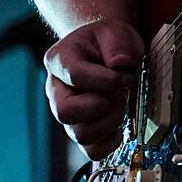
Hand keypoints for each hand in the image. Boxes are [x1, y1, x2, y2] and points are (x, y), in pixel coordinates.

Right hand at [43, 19, 143, 161]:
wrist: (104, 50)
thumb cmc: (106, 42)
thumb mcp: (115, 31)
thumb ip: (118, 43)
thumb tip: (121, 64)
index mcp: (59, 59)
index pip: (75, 75)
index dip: (106, 80)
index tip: (125, 75)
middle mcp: (56, 89)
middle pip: (66, 112)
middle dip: (102, 105)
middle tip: (120, 93)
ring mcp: (67, 113)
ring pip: (80, 135)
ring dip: (110, 122)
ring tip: (121, 104)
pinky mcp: (80, 130)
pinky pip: (91, 151)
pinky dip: (111, 141)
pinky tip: (120, 123)